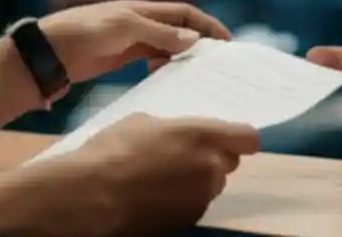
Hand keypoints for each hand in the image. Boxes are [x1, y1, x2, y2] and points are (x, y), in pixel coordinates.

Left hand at [40, 0, 230, 82]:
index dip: (207, 24)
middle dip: (200, 42)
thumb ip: (157, 33)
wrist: (46, 54)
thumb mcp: (122, 29)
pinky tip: (168, 78)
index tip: (227, 43)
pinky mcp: (119, 58)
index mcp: (141, 9)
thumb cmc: (81, 33)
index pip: (184, 13)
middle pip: (178, 29)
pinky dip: (164, 67)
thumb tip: (193, 38)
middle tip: (218, 64)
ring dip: (183, 56)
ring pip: (167, 46)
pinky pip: (151, 60)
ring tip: (199, 74)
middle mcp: (139, 22)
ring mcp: (130, 41)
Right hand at [44, 114, 259, 236]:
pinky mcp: (188, 221)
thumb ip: (171, 129)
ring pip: (210, 185)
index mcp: (203, 136)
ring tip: (163, 178)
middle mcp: (211, 168)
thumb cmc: (115, 149)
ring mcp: (201, 198)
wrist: (94, 196)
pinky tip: (156, 196)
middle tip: (182, 156)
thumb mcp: (141, 122)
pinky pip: (194, 203)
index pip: (247, 137)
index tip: (226, 138)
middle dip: (211, 159)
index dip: (238, 138)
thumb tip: (175, 137)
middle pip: (227, 163)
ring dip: (196, 180)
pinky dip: (182, 199)